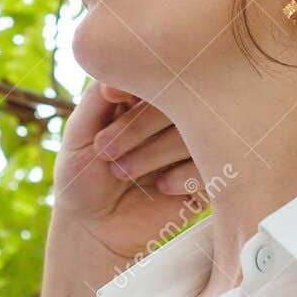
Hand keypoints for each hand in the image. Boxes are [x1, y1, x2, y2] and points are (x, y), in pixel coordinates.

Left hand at [52, 81, 206, 265]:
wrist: (96, 230)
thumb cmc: (82, 176)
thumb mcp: (79, 132)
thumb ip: (99, 97)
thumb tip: (123, 66)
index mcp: (146, 92)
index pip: (159, 69)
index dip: (140, 82)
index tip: (113, 101)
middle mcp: (175, 112)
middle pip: (182, 96)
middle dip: (140, 124)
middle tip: (105, 150)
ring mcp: (196, 142)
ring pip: (201, 130)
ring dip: (157, 151)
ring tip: (122, 173)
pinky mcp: (211, 175)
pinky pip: (217, 163)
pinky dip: (186, 173)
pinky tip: (161, 187)